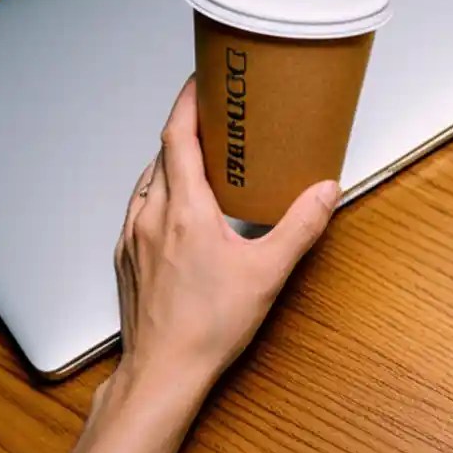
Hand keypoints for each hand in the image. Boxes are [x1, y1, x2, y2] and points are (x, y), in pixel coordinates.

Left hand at [113, 75, 339, 391]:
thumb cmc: (207, 328)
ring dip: (171, 162)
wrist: (162, 371)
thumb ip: (300, 226)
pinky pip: (140, 209)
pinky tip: (180, 210)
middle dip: (186, 128)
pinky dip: (159, 193)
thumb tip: (326, 192)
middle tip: (213, 116)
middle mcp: (151, 216)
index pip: (176, 136)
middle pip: (162, 153)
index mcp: (184, 210)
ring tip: (200, 159)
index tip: (200, 81)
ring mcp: (133, 237)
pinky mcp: (126, 258)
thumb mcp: (268, 273)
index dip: (187, 102)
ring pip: (148, 181)